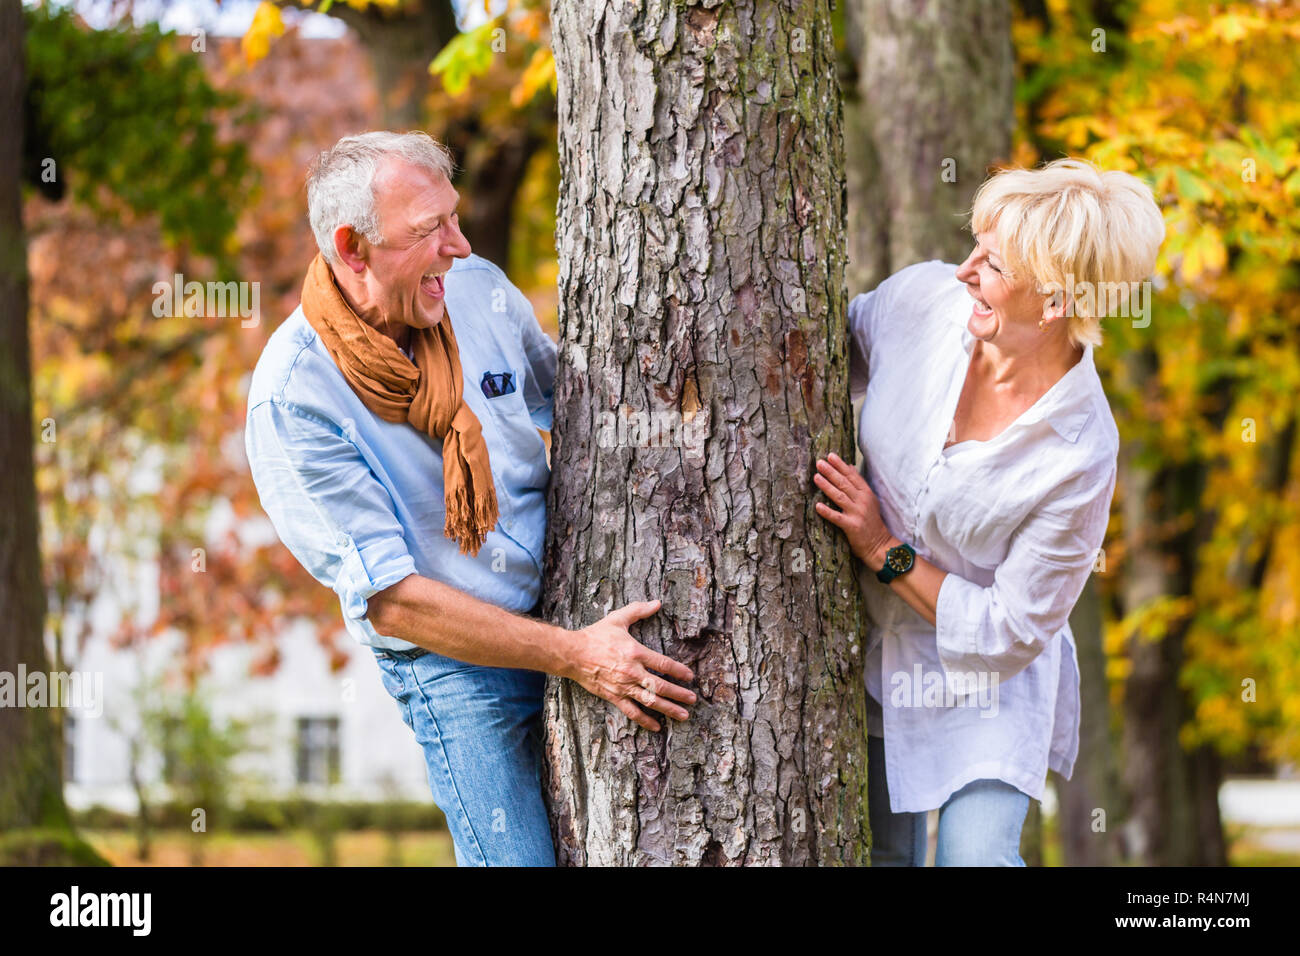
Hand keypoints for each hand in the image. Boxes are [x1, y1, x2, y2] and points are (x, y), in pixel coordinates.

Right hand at [566, 599, 696, 731]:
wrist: (572, 653)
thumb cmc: (596, 635)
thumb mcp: (618, 618)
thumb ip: (638, 610)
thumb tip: (657, 602)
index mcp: (635, 652)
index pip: (663, 663)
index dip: (679, 671)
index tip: (690, 677)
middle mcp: (632, 672)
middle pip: (661, 686)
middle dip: (679, 694)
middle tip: (693, 699)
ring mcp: (623, 686)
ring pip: (650, 701)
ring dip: (669, 709)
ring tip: (684, 715)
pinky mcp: (614, 696)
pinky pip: (632, 711)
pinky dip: (645, 720)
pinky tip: (657, 726)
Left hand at [814, 452, 895, 569]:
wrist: (879, 545)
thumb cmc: (872, 522)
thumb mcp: (869, 499)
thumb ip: (859, 484)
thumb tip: (849, 466)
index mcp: (867, 494)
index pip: (852, 476)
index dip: (841, 465)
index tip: (830, 456)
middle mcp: (863, 501)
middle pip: (844, 483)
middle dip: (831, 472)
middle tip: (819, 463)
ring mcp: (857, 513)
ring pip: (839, 496)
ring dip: (827, 486)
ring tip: (816, 477)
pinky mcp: (852, 526)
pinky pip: (837, 518)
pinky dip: (827, 511)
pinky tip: (817, 506)